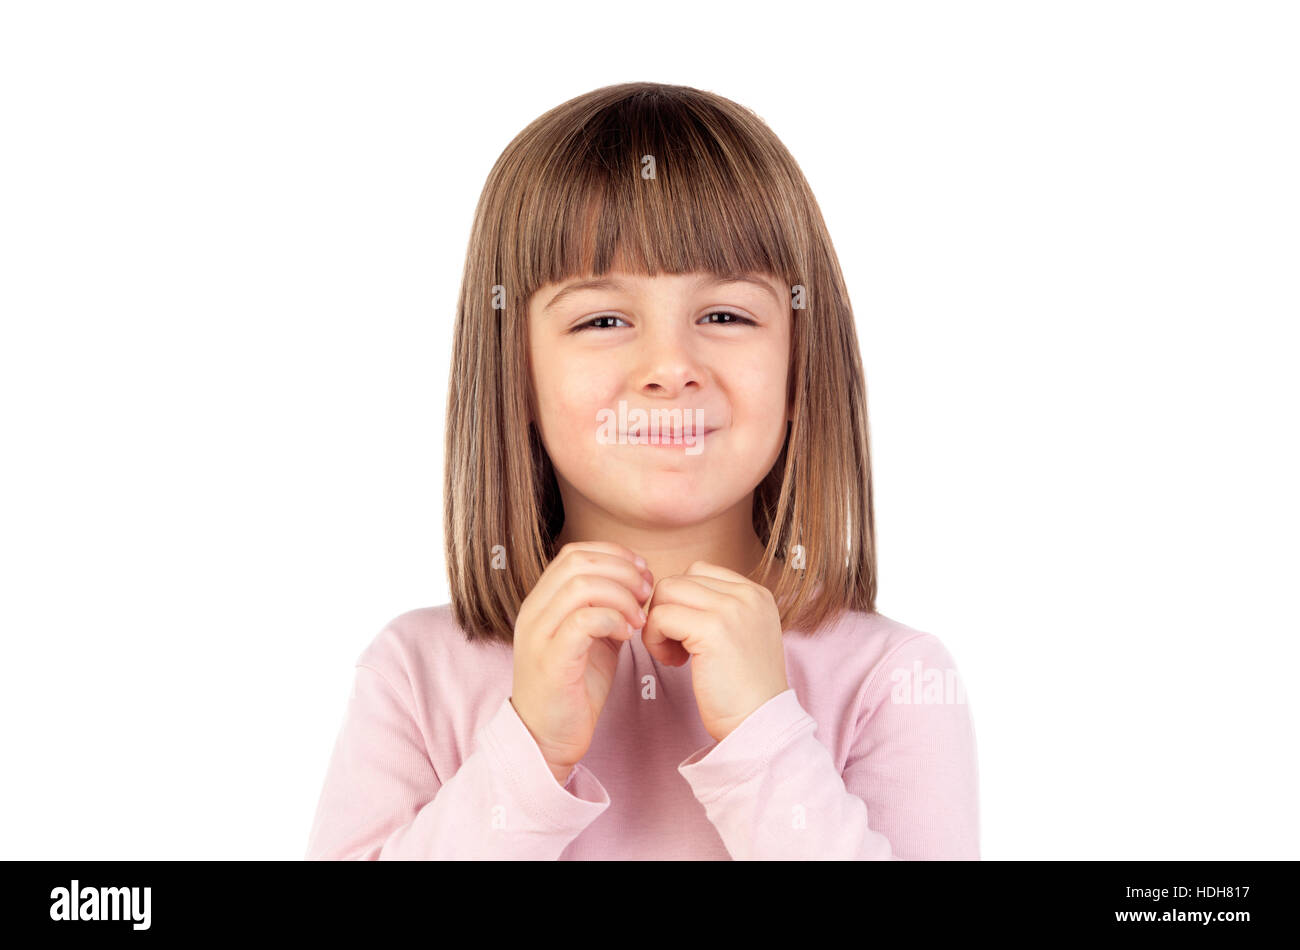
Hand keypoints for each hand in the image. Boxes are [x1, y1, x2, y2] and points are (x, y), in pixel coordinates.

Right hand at [510, 541, 652, 782]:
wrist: (548, 737)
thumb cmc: (575, 688)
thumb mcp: (593, 637)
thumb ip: (607, 608)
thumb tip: (639, 582)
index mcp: (542, 601)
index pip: (575, 553)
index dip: (614, 555)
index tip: (642, 572)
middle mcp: (534, 612)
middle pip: (578, 562)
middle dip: (621, 571)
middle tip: (647, 592)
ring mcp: (539, 635)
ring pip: (581, 587)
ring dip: (621, 596)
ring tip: (640, 618)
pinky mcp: (551, 660)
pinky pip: (583, 620)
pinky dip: (613, 620)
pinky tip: (627, 635)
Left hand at [641, 561, 789, 742]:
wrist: (760, 724)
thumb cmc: (742, 690)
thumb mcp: (739, 636)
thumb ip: (716, 610)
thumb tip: (669, 595)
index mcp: (756, 593)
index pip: (698, 571)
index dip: (680, 601)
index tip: (685, 634)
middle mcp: (747, 594)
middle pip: (679, 580)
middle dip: (665, 611)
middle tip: (674, 646)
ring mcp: (732, 609)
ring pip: (666, 592)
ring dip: (657, 623)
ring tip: (673, 654)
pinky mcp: (712, 629)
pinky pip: (660, 617)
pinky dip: (655, 640)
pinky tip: (674, 663)